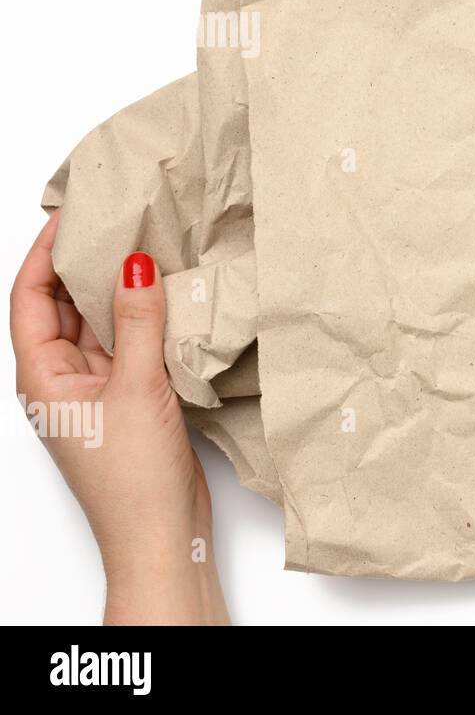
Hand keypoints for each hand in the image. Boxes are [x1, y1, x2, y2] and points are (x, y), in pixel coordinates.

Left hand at [10, 212, 228, 623]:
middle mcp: (64, 380)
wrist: (161, 534)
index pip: (31, 299)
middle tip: (114, 221)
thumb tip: (133, 263)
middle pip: (65, 307)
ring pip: (102, 326)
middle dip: (85, 265)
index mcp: (43, 377)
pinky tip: (170, 299)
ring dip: (119, 291)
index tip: (71, 215)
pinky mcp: (132, 400)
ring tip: (145, 247)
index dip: (45, 254)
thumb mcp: (136, 388)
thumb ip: (138, 323)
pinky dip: (146, 320)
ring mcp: (98, 391)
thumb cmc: (132, 478)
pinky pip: (132, 346)